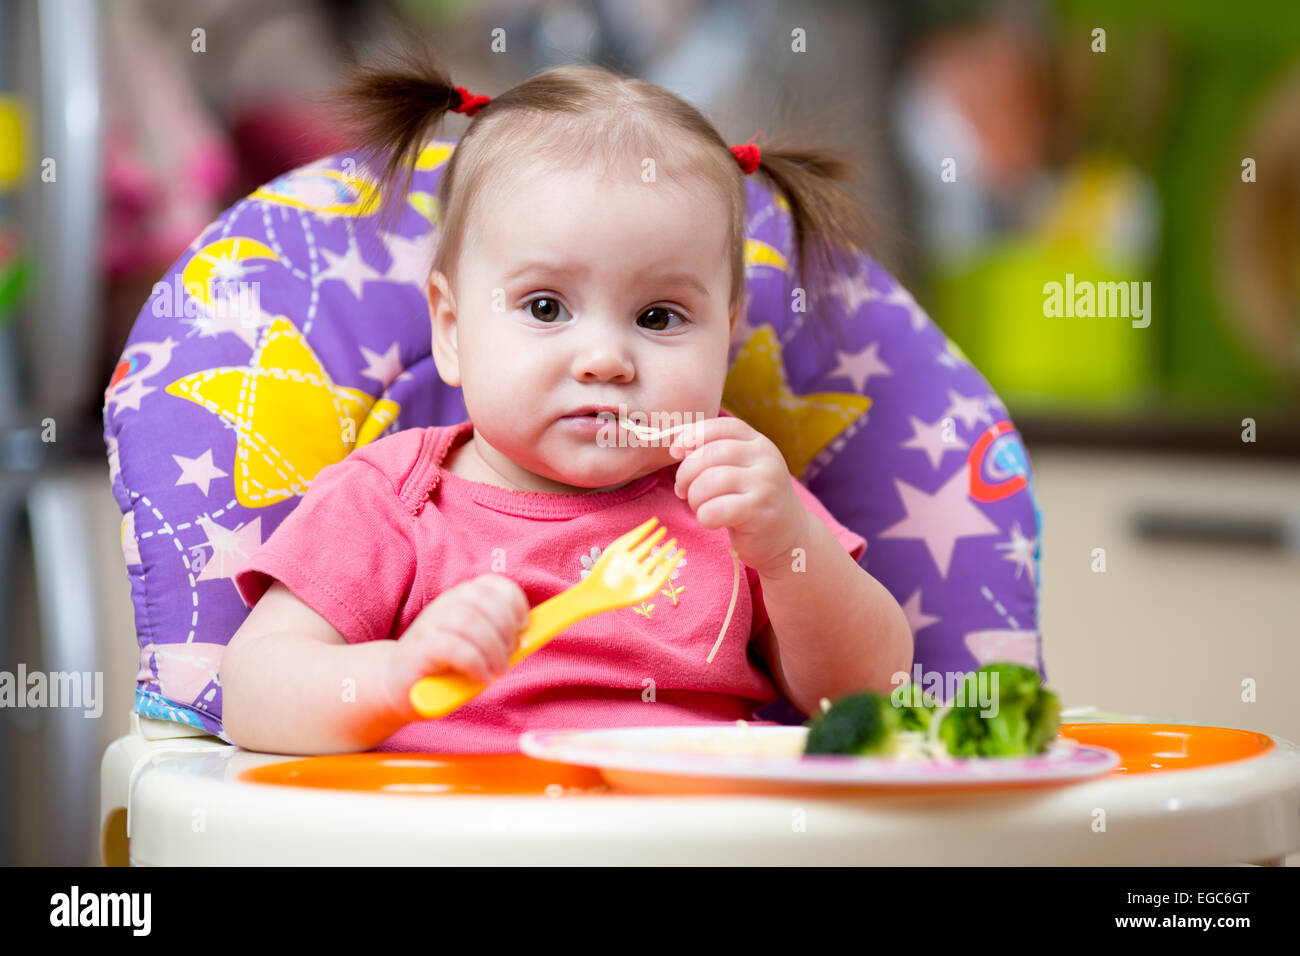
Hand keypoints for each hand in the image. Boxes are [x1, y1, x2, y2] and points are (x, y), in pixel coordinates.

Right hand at [384, 574, 529, 718]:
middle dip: (505, 627)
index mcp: (461, 599)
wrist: (398, 686)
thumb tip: (529, 637)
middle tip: (511, 653)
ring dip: (493, 648)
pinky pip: (455, 647)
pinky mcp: (420, 648)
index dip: (514, 601)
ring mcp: (430, 624)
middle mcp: (445, 605)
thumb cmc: (446, 668)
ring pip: (470, 622)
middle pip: (484, 600)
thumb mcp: (477, 649)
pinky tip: (482, 676)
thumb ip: (499, 639)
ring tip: (498, 669)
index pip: (493, 585)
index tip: (524, 624)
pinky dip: (476, 663)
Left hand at [669, 415, 807, 575]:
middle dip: (685, 474)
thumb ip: (714, 455)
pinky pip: (715, 509)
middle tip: (683, 490)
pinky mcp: (759, 512)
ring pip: (709, 481)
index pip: (721, 426)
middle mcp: (765, 458)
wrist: (790, 537)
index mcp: (758, 442)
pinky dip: (704, 517)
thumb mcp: (740, 470)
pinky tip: (712, 521)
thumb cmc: (753, 501)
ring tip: (700, 507)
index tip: (676, 452)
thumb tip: (678, 448)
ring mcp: (765, 484)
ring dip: (694, 497)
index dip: (691, 435)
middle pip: (709, 454)